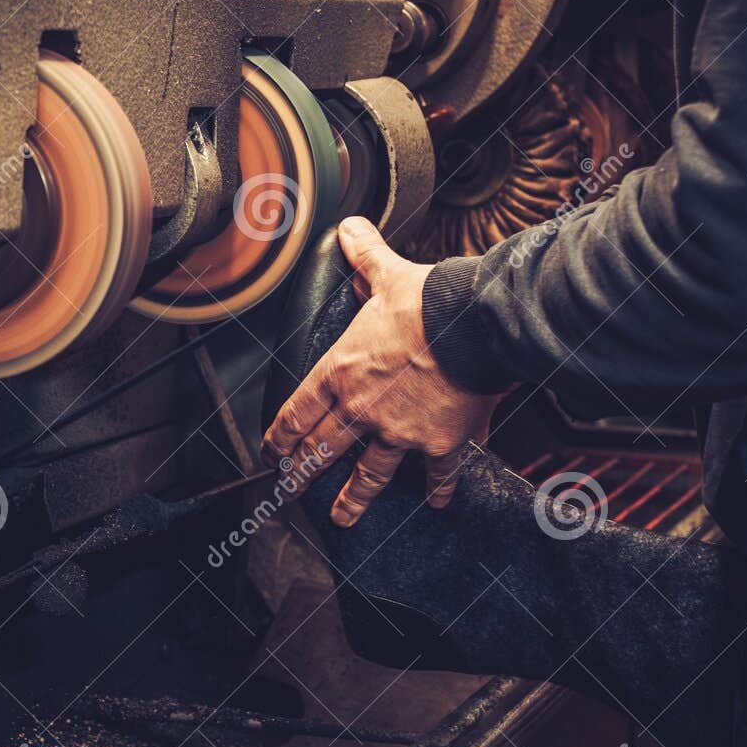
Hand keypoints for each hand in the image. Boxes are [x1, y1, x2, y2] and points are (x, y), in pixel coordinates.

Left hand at [261, 217, 503, 526]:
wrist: (473, 326)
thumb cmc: (427, 303)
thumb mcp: (386, 275)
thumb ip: (364, 257)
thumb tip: (350, 230)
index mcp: (341, 373)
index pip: (297, 412)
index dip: (280, 436)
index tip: (273, 452)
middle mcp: (363, 410)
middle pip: (323, 450)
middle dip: (303, 474)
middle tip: (292, 491)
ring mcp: (399, 432)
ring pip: (368, 475)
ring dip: (353, 498)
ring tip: (343, 516)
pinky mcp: (439, 444)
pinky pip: (436, 473)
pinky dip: (437, 488)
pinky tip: (435, 501)